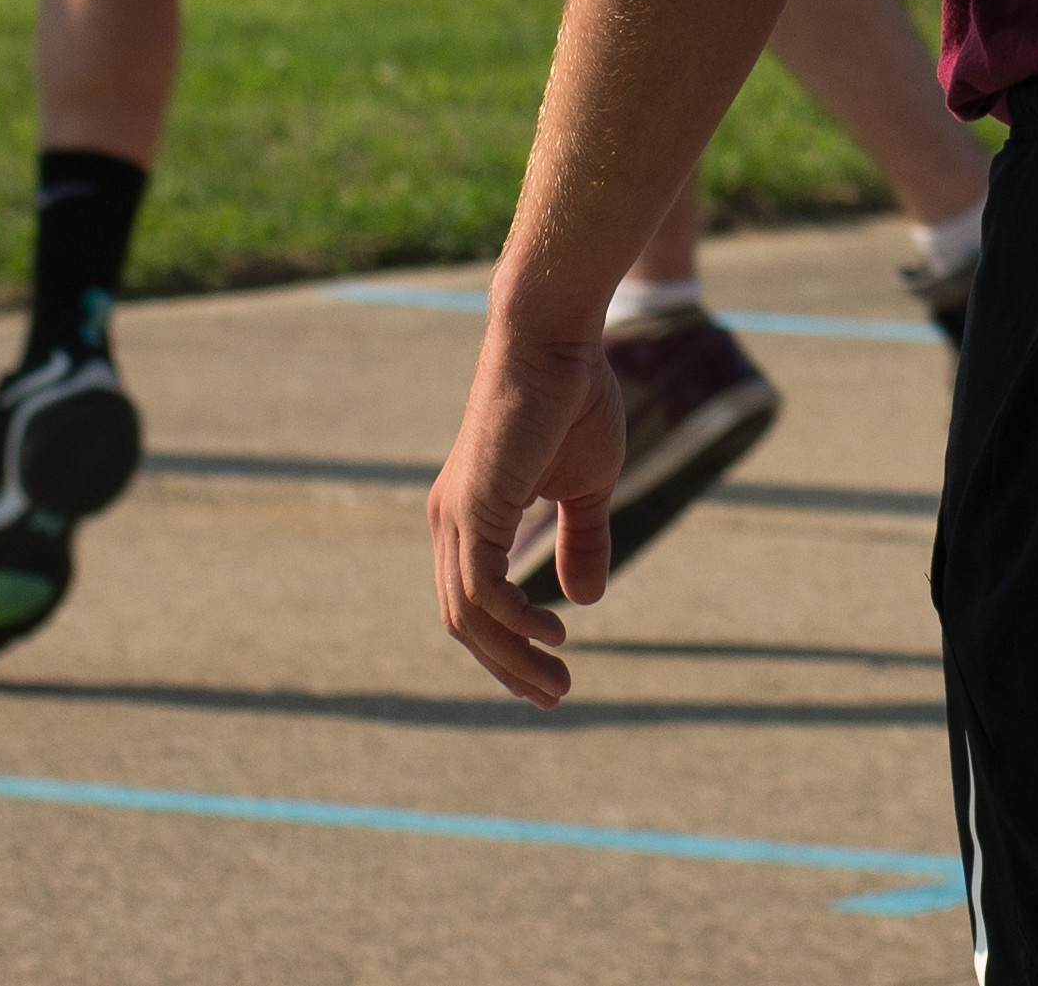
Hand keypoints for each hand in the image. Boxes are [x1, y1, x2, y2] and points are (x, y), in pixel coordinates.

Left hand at [431, 304, 624, 709]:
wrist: (555, 341)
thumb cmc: (572, 398)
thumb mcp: (586, 486)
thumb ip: (581, 540)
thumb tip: (583, 600)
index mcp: (470, 515)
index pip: (473, 603)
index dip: (505, 646)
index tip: (547, 678)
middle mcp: (451, 521)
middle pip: (464, 621)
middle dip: (507, 666)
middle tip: (554, 697)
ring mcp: (455, 516)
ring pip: (468, 614)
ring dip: (512, 657)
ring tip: (558, 681)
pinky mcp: (472, 508)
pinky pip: (481, 588)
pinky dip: (514, 620)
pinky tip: (554, 633)